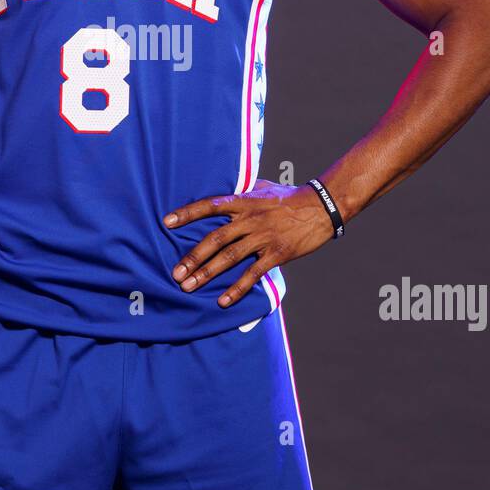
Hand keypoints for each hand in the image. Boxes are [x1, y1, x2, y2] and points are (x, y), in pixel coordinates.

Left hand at [163, 180, 335, 306]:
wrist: (322, 206)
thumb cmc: (290, 197)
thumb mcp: (262, 188)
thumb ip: (242, 191)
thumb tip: (225, 188)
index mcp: (244, 201)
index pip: (210, 205)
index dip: (188, 213)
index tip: (167, 222)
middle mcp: (250, 219)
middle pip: (215, 238)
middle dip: (193, 257)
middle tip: (175, 272)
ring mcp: (263, 237)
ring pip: (229, 257)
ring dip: (207, 273)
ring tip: (188, 287)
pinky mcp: (277, 254)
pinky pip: (252, 273)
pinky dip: (236, 288)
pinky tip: (223, 301)